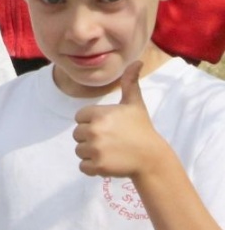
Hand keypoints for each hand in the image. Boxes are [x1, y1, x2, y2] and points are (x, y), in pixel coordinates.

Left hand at [72, 61, 163, 178]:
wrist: (151, 158)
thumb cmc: (141, 129)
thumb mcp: (134, 104)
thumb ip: (130, 83)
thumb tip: (137, 61)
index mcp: (98, 114)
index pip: (79, 118)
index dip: (92, 122)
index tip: (109, 127)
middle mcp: (94, 130)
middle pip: (77, 134)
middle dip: (91, 138)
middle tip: (111, 140)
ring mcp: (95, 149)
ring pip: (79, 150)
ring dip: (91, 153)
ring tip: (110, 151)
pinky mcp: (97, 166)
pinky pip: (82, 166)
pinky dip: (92, 167)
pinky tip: (108, 162)